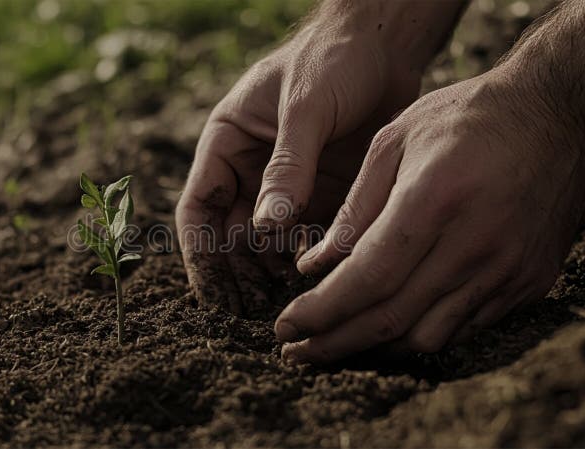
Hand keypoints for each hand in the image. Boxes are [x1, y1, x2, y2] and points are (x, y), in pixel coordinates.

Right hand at [175, 4, 427, 313]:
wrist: (385, 43)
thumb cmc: (334, 58)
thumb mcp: (306, 108)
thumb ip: (288, 166)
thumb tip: (266, 229)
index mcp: (228, 141)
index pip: (199, 206)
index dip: (201, 253)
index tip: (214, 293)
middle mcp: (252, 167)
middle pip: (230, 232)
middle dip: (236, 272)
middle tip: (251, 311)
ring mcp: (287, 181)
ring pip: (267, 240)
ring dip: (269, 272)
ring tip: (282, 302)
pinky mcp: (322, 190)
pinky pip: (305, 234)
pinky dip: (305, 258)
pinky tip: (314, 279)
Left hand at [276, 68, 584, 362]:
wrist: (557, 115)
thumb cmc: (466, 116)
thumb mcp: (394, 140)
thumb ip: (353, 208)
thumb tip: (314, 267)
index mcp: (433, 201)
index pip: (367, 279)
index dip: (320, 312)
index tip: (285, 327)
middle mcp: (473, 245)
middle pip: (391, 319)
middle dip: (334, 343)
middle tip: (297, 353)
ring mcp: (506, 269)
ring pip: (428, 337)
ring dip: (375, 348)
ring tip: (335, 342)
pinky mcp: (528, 282)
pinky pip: (465, 328)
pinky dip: (419, 334)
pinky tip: (390, 327)